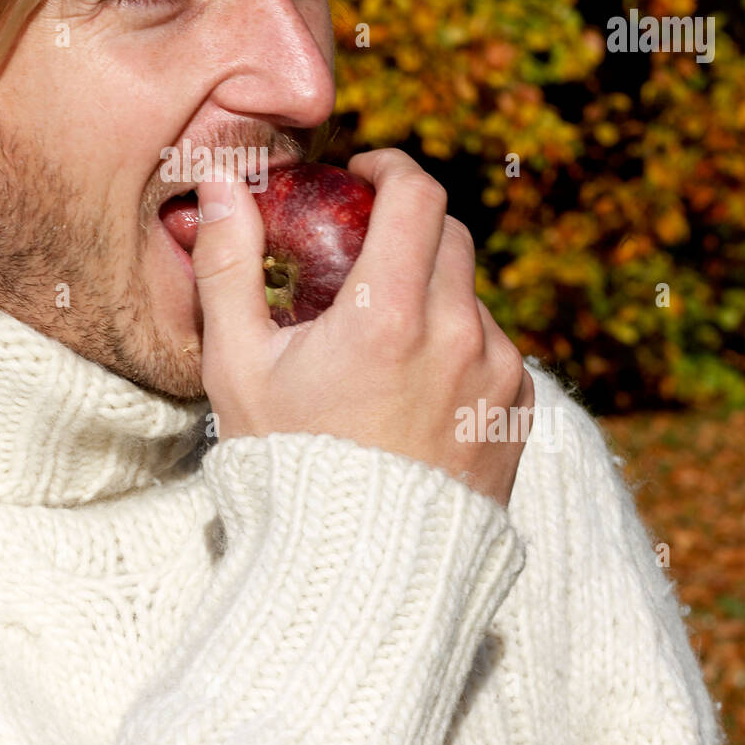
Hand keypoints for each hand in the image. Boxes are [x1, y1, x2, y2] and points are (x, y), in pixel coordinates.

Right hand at [192, 148, 533, 508]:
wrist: (361, 576)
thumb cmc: (288, 468)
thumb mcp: (239, 366)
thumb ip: (230, 266)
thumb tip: (225, 187)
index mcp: (390, 314)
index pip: (417, 194)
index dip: (390, 168)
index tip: (363, 176)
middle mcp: (459, 335)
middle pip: (450, 234)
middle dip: (407, 226)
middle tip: (363, 252)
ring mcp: (499, 375)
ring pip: (473, 293)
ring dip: (434, 291)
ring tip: (382, 340)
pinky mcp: (519, 411)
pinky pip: (495, 346)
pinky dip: (460, 343)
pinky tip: (415, 384)